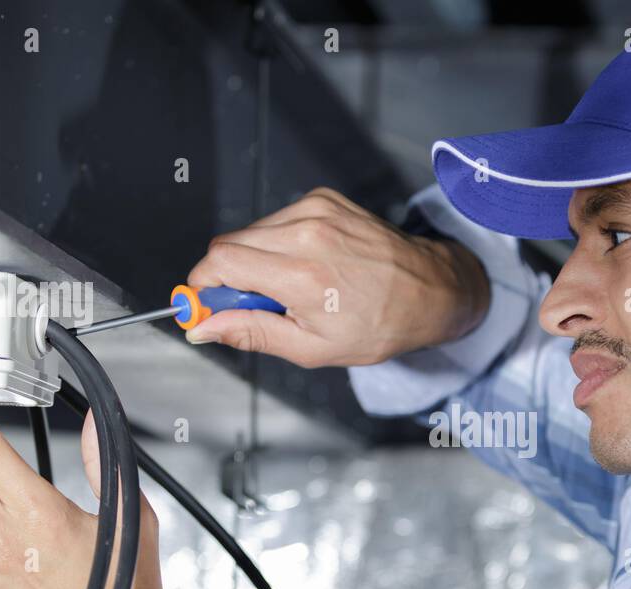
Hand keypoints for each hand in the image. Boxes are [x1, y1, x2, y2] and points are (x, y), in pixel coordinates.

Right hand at [184, 186, 489, 365]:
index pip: (219, 262)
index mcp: (303, 276)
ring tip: (293, 286)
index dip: (204, 285)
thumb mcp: (312, 348)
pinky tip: (309, 264)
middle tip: (260, 304)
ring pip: (251, 231)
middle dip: (230, 277)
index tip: (207, 304)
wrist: (427, 290)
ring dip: (257, 260)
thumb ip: (251, 333)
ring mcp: (317, 210)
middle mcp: (308, 234)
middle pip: (229, 244)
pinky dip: (280, 243)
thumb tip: (203, 328)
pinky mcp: (324, 199)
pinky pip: (277, 220)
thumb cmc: (379, 325)